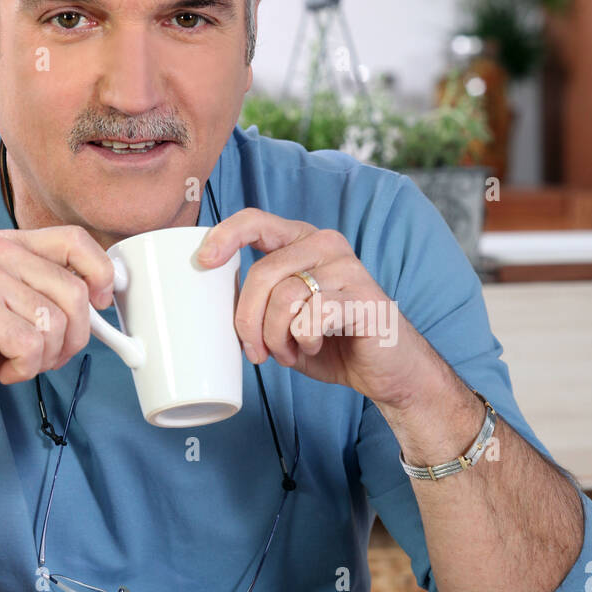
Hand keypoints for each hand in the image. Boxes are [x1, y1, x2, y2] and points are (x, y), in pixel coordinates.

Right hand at [0, 227, 114, 408]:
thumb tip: (103, 301)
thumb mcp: (15, 303)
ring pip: (57, 324)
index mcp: (12, 245)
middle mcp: (1, 254)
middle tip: (50, 354)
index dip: (101, 272)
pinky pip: (34, 346)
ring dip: (47, 357)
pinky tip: (5, 366)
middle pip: (76, 292)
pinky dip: (26, 369)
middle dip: (75, 337)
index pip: (76, 240)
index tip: (101, 303)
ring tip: (19, 359)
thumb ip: (52, 292)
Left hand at [196, 209, 431, 409]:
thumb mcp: (285, 317)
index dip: (225, 236)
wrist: (388, 370)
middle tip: (255, 350)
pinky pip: (312, 318)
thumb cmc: (333, 342)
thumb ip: (259, 300)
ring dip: (276, 337)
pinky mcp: (363, 298)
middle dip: (248, 320)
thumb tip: (213, 297)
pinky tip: (312, 348)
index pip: (257, 221)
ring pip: (285, 298)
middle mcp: (327, 246)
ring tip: (288, 353)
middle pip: (263, 273)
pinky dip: (303, 341)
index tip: (204, 261)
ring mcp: (349, 269)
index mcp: (304, 242)